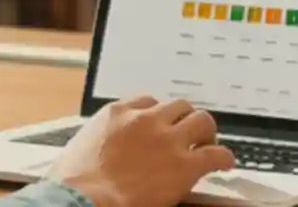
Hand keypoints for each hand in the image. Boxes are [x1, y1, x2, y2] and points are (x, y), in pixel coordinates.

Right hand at [48, 97, 234, 206]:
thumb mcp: (77, 149)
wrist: (84, 200)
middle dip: (184, 119)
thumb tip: (96, 152)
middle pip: (177, 106)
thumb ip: (96, 142)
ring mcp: (167, 140)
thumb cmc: (72, 183)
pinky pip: (215, 154)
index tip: (159, 125)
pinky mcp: (185, 165)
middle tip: (187, 134)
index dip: (156, 115)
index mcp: (117, 114)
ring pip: (201, 121)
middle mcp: (145, 120)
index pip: (146, 102)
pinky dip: (223, 157)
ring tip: (207, 144)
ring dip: (205, 132)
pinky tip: (225, 163)